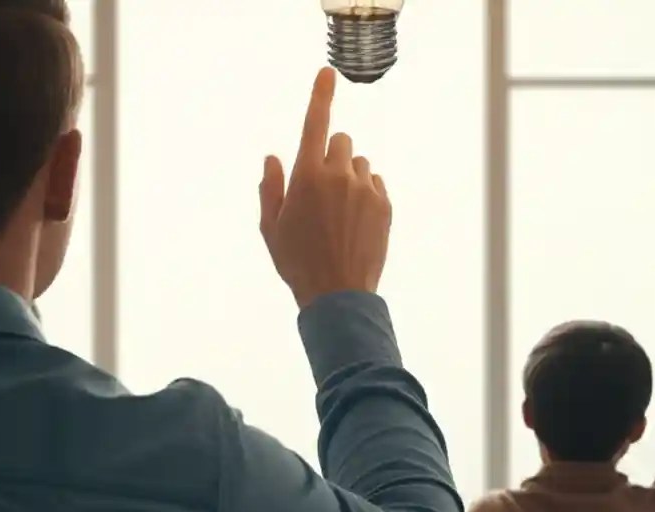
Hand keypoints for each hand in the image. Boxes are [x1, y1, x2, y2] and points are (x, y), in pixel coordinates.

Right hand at [258, 67, 391, 308]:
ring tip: (339, 211)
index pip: (315, 123)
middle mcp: (338, 175)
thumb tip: (272, 157)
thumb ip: (270, 187)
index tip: (328, 73)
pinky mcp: (384, 204)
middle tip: (321, 187)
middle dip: (330, 156)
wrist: (338, 294)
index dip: (321, 95)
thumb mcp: (270, 227)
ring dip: (349, 176)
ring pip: (358, 163)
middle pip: (340, 140)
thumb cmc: (297, 261)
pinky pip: (374, 182)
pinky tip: (355, 220)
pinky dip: (365, 192)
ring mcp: (365, 189)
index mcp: (306, 176)